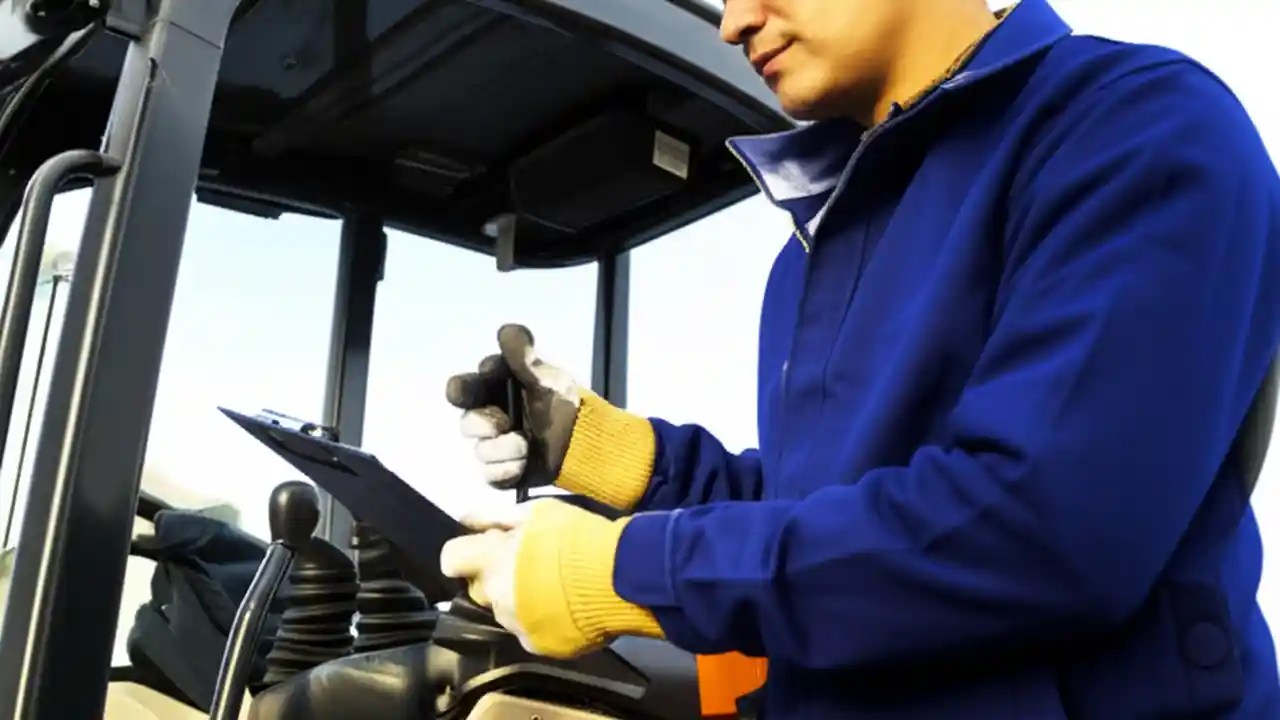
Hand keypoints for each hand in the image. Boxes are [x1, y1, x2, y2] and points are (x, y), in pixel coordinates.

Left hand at [439, 499, 663, 657]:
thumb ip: (495, 516)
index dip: (466, 553)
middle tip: (532, 563)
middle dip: (498, 576)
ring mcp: (516, 625)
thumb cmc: (579, 537)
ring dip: (520, 598)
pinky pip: (529, 630)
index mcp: (491, 562)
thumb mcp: (538, 511)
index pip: (450, 559)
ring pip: (505, 610)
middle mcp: (496, 598)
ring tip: (556, 585)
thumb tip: (466, 519)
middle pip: (480, 587)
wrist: (620, 577)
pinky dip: (541, 620)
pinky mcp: (538, 646)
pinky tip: (565, 605)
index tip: (486, 550)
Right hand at [445, 325, 582, 489]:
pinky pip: (492, 475)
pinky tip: (528, 461)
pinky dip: (512, 469)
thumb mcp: (545, 376)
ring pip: (482, 452)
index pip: (461, 389)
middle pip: (467, 424)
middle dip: (488, 423)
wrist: (583, 441)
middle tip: (508, 422)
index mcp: (491, 391)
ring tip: (530, 444)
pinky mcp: (499, 471)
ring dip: (509, 448)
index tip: (487, 380)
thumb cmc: (561, 402)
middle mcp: (486, 417)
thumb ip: (524, 356)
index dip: (466, 389)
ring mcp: (491, 446)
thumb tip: (506, 330)